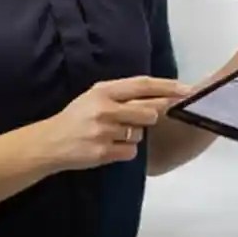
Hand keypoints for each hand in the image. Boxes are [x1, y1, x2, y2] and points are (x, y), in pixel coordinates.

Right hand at [38, 76, 189, 172]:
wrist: (51, 142)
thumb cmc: (77, 117)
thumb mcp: (95, 97)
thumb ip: (123, 95)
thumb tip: (160, 97)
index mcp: (103, 90)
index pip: (142, 85)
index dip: (167, 87)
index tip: (186, 90)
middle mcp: (105, 108)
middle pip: (148, 111)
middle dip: (149, 117)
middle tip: (136, 120)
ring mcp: (104, 131)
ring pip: (140, 133)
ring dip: (132, 136)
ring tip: (111, 134)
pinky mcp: (104, 151)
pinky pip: (131, 151)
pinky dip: (124, 151)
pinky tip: (108, 147)